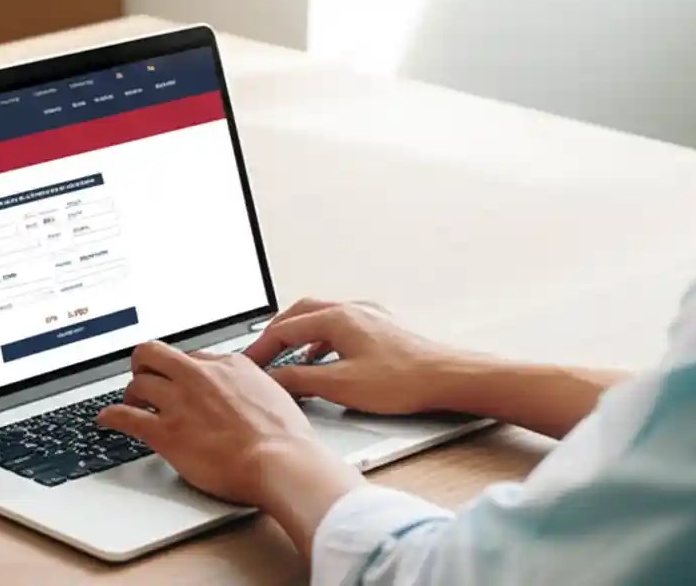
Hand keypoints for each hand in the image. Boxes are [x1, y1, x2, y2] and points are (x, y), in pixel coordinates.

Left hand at [96, 341, 362, 508]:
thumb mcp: (275, 393)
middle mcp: (199, 376)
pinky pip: (125, 416)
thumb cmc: (285, 437)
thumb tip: (249, 390)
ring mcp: (180, 402)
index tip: (178, 378)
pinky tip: (106, 420)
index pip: (192, 356)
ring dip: (131, 393)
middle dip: (144, 363)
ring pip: (138, 382)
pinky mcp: (165, 432)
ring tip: (132, 403)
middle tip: (143, 376)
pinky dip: (110, 416)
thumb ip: (253, 386)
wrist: (281, 461)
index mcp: (228, 365)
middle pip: (155, 354)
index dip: (182, 370)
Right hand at [244, 298, 458, 415]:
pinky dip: (322, 340)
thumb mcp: (341, 386)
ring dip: (299, 336)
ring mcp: (369, 316)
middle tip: (260, 354)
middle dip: (276, 334)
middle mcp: (352, 309)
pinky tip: (324, 360)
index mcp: (337, 318)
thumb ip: (300, 381)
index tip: (246, 365)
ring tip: (286, 358)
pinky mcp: (382, 328)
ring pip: (322, 317)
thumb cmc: (402, 381)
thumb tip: (271, 380)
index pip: (284, 329)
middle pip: (300, 313)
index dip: (260, 349)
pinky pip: (341, 326)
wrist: (448, 378)